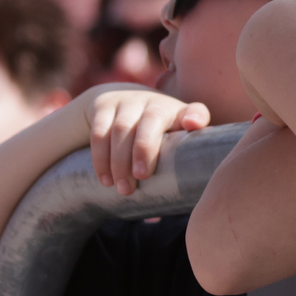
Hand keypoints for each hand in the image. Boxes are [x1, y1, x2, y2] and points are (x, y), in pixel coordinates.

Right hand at [78, 87, 210, 194]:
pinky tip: (106, 179)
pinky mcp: (104, 105)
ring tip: (123, 188)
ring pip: (122, 128)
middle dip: (145, 148)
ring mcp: (128, 101)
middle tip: (141, 177)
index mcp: (179, 114)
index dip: (195, 117)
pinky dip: (101, 158)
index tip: (192, 125)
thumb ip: (182, 160)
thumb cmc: (155, 135)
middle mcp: (155, 102)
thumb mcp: (173, 141)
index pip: (195, 111)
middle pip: (152, 120)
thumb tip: (186, 194)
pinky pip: (99, 132)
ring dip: (120, 161)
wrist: (121, 104)